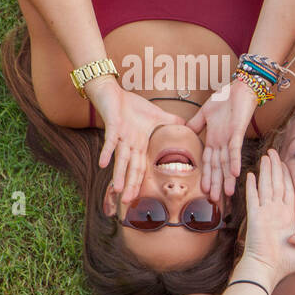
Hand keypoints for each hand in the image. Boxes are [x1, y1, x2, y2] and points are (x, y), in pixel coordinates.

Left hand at [91, 81, 186, 204]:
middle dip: (130, 185)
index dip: (139, 183)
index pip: (140, 167)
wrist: (112, 92)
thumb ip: (173, 123)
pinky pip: (111, 141)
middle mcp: (130, 144)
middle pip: (131, 168)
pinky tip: (104, 164)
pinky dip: (107, 152)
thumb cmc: (132, 105)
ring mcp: (121, 136)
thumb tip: (190, 127)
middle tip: (127, 202)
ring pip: (121, 159)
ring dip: (119, 174)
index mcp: (140, 144)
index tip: (137, 198)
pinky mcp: (113, 126)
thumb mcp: (158, 116)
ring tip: (117, 190)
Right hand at [188, 78, 259, 203]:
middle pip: (218, 167)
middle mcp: (222, 143)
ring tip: (227, 194)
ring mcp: (230, 139)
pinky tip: (234, 173)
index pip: (209, 162)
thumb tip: (184, 131)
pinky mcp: (238, 132)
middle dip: (217, 184)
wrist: (240, 88)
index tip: (205, 191)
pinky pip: (235, 149)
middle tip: (216, 201)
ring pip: (227, 163)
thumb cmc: (225, 99)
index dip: (207, 176)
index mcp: (214, 140)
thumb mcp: (205, 113)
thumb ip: (196, 124)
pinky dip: (234, 161)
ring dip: (226, 178)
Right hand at [240, 150, 294, 284]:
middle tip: (274, 152)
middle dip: (276, 167)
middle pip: (276, 183)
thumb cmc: (287, 263)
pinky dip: (251, 186)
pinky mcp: (255, 217)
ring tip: (266, 156)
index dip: (287, 176)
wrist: (268, 270)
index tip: (287, 163)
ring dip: (266, 170)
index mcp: (286, 216)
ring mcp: (264, 212)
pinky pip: (253, 198)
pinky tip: (251, 174)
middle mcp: (274, 211)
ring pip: (266, 185)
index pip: (288, 190)